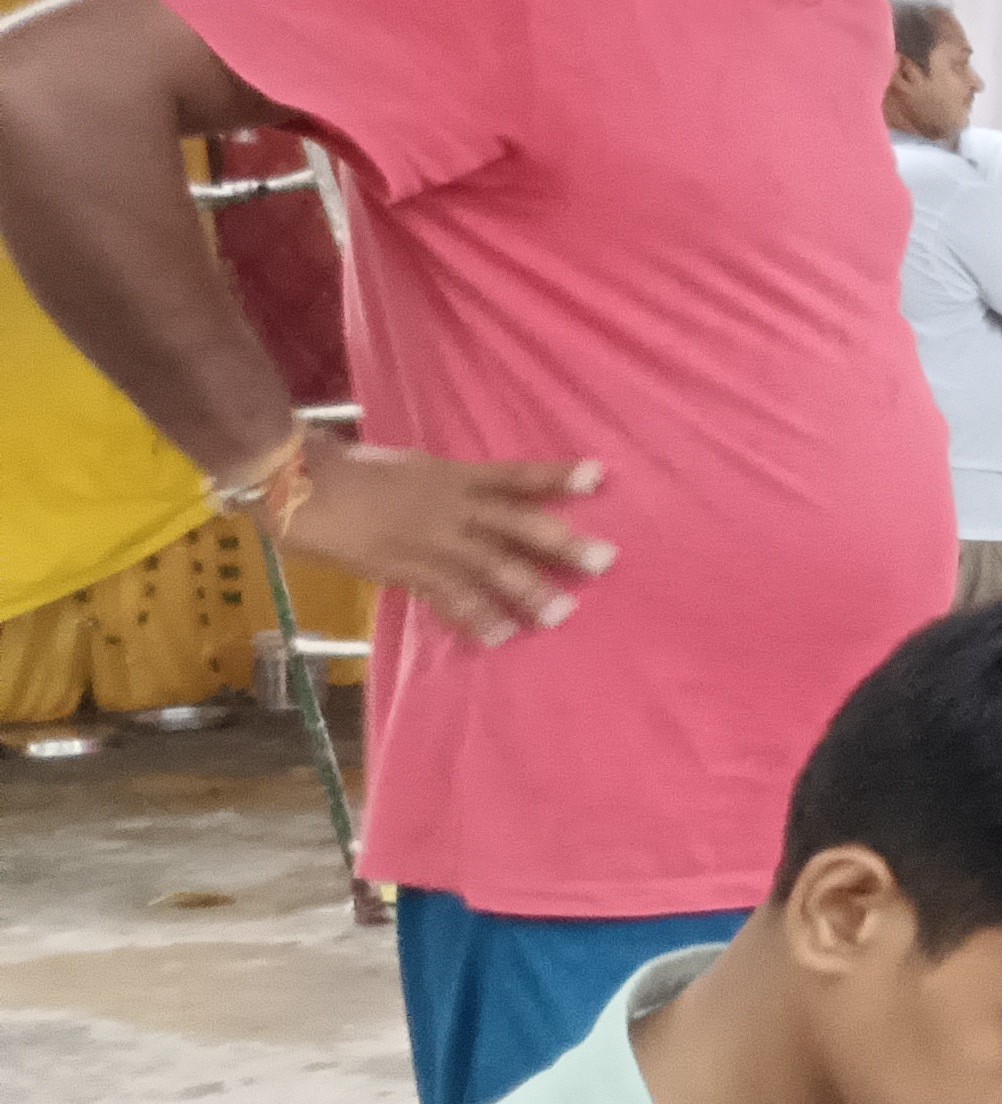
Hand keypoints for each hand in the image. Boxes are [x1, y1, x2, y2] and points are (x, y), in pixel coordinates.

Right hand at [284, 441, 610, 648]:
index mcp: (451, 475)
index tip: (599, 477)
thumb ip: (443, 486)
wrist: (294, 479)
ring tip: (561, 613)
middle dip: (562, 544)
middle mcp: (450, 505)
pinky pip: (447, 595)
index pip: (516, 475)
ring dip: (528, 590)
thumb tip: (475, 503)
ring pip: (490, 565)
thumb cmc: (345, 470)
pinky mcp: (402, 567)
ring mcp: (428, 538)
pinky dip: (475, 616)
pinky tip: (500, 635)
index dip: (557, 476)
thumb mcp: (407, 467)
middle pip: (517, 524)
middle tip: (605, 561)